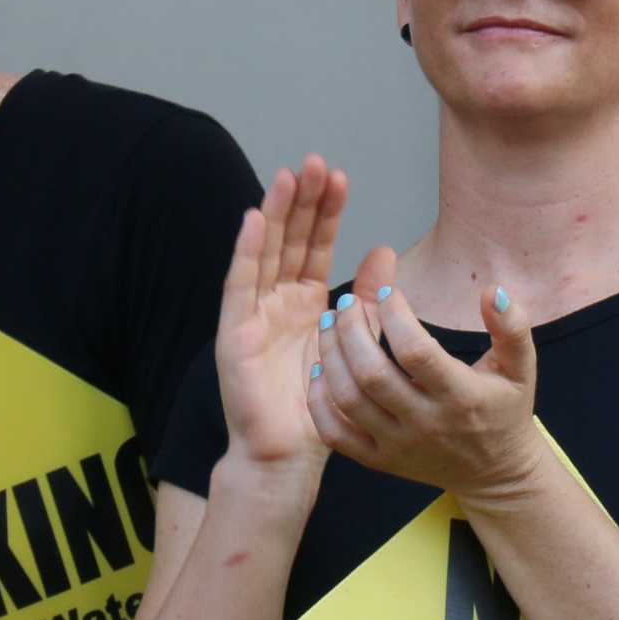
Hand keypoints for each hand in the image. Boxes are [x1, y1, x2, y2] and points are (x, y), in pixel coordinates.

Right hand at [216, 159, 348, 475]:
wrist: (286, 457)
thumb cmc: (317, 407)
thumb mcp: (352, 344)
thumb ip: (365, 299)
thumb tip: (385, 251)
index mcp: (303, 305)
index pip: (313, 247)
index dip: (324, 212)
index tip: (340, 177)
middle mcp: (274, 303)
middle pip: (287, 241)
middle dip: (300, 201)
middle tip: (314, 162)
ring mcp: (251, 316)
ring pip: (263, 254)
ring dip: (273, 214)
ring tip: (288, 176)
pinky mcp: (233, 335)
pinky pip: (239, 287)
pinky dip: (245, 253)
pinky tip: (253, 220)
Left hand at [310, 251, 539, 501]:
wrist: (495, 473)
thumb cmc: (505, 411)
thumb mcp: (521, 368)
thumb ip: (512, 327)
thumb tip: (491, 291)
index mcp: (461, 396)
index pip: (416, 352)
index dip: (395, 317)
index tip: (388, 292)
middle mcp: (426, 423)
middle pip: (372, 374)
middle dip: (351, 331)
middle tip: (347, 302)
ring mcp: (398, 445)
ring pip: (348, 399)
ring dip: (330, 357)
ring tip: (328, 323)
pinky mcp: (379, 461)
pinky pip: (336, 434)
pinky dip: (319, 403)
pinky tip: (319, 370)